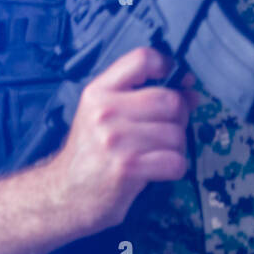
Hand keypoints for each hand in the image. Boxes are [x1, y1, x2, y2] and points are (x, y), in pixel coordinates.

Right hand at [40, 47, 199, 236]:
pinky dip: (175, 167)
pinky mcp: (127, 168)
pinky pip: (175, 161)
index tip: (176, 80)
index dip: (167, 65)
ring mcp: (116, 140)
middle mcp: (106, 112)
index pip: (141, 59)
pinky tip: (159, 168)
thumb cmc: (89, 153)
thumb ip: (139, 96)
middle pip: (169, 100)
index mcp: (99, 92)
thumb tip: (189, 90)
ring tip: (159, 152)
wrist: (64, 194)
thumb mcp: (101, 114)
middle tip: (168, 127)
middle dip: (179, 116)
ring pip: (176, 133)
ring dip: (176, 147)